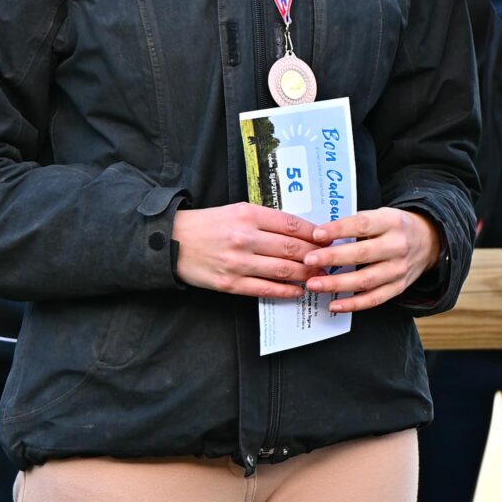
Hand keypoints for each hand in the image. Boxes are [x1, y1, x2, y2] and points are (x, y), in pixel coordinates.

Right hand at [172, 203, 321, 299]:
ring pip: (283, 270)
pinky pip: (265, 289)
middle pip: (293, 249)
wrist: (171, 241)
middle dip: (316, 256)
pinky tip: (298, 291)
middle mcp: (245, 238)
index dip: (315, 233)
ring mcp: (238, 262)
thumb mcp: (237, 210)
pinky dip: (286, 291)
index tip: (328, 238)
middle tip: (330, 260)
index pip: (292, 224)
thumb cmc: (208, 224)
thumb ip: (267, 219)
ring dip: (306, 275)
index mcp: (248, 215)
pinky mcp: (230, 283)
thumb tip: (300, 231)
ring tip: (318, 275)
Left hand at [309, 208, 443, 312]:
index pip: (363, 224)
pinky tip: (333, 305)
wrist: (430, 241)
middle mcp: (398, 246)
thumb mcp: (382, 215)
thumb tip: (320, 234)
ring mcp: (400, 269)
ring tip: (313, 284)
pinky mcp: (399, 287)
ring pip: (366, 280)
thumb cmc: (395, 227)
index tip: (317, 234)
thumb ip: (357, 224)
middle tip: (308, 260)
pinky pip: (374, 299)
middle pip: (363, 254)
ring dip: (337, 284)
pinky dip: (353, 304)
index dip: (339, 229)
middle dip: (333, 258)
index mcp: (392, 222)